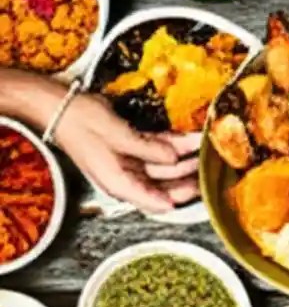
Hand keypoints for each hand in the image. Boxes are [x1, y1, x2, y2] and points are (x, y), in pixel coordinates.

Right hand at [53, 94, 200, 213]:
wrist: (59, 105)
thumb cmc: (80, 122)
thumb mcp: (118, 136)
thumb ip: (149, 149)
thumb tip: (175, 157)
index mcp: (119, 183)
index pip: (155, 201)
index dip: (180, 200)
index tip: (203, 193)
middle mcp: (125, 177)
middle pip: (164, 185)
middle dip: (189, 177)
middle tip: (212, 169)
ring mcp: (128, 162)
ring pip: (163, 167)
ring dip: (184, 158)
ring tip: (206, 150)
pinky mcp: (130, 147)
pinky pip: (156, 149)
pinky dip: (173, 145)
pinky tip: (191, 139)